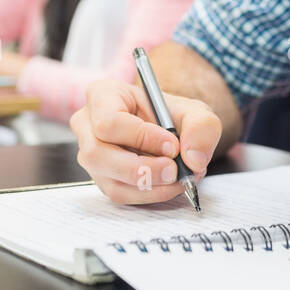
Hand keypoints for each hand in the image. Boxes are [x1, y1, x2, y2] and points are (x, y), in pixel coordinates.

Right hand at [69, 78, 221, 204]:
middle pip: (98, 154)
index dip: (141, 137)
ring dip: (149, 185)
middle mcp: (88, 124)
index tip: (172, 145)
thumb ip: (202, 128)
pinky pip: (119, 193)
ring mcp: (90, 154)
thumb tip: (193, 160)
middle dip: (142, 168)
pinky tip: (167, 184)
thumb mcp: (195, 111)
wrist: (169, 130)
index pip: (109, 121)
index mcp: (103, 95)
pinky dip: (148, 194)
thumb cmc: (172, 115)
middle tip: (175, 170)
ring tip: (177, 177)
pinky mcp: (102, 177)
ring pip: (109, 179)